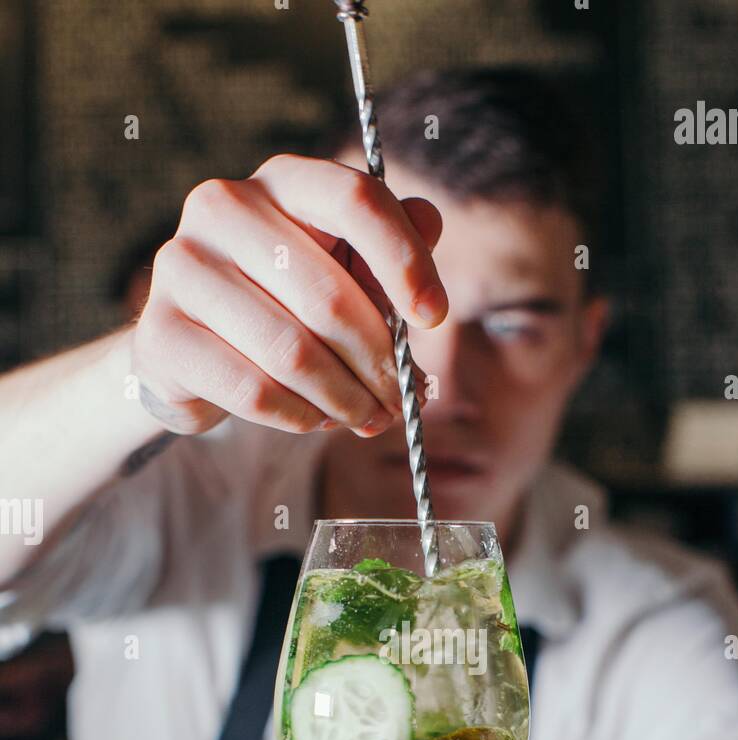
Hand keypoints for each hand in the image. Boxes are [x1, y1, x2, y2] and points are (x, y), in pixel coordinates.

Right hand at [131, 154, 446, 436]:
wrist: (190, 352)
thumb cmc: (281, 304)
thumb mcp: (341, 270)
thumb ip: (386, 249)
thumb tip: (430, 222)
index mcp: (280, 180)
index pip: (354, 200)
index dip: (405, 261)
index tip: (435, 316)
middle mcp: (222, 207)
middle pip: (328, 296)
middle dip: (378, 362)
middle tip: (400, 400)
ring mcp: (181, 266)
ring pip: (292, 352)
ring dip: (343, 399)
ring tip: (365, 418)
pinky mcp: (160, 333)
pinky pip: (252, 390)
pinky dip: (297, 416)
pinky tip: (313, 419)